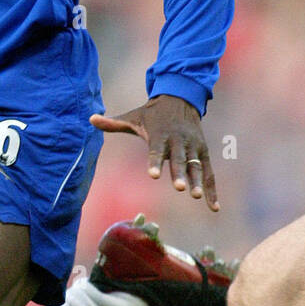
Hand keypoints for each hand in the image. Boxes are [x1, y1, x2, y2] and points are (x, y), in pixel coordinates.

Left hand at [89, 94, 218, 210]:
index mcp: (160, 134)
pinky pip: (208, 172)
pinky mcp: (202, 152)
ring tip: (197, 196)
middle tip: (179, 188)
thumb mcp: (133, 116)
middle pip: (179, 159)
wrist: (180, 98)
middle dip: (179, 173)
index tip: (153, 175)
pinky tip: (213, 207)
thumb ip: (113, 123)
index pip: (156, 150)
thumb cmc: (152, 113)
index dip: (155, 162)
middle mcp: (179, 141)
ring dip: (198, 181)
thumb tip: (90, 119)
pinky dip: (211, 188)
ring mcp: (193, 146)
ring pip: (196, 166)